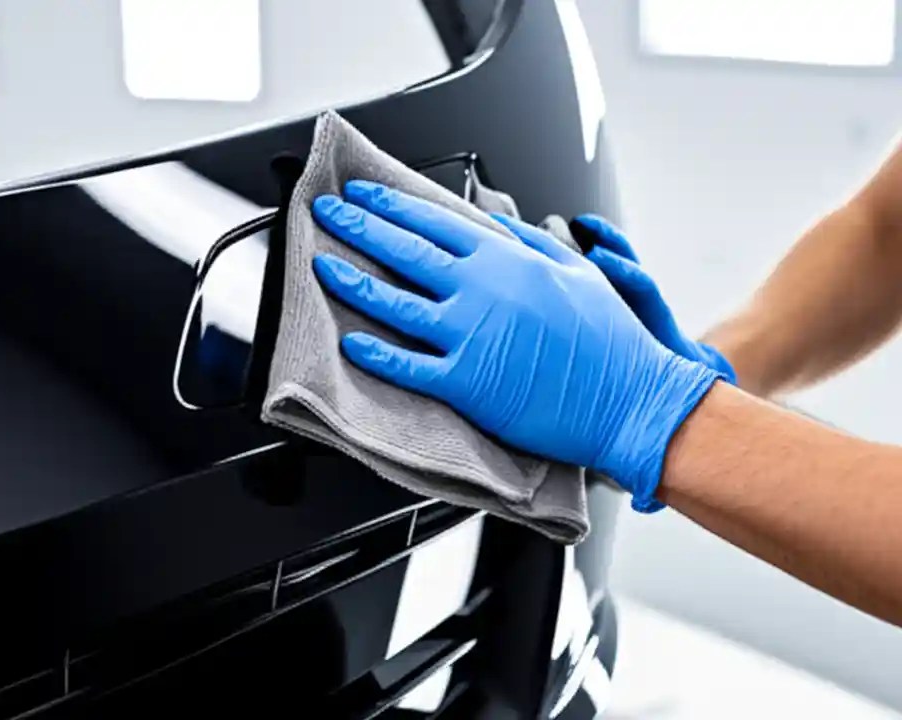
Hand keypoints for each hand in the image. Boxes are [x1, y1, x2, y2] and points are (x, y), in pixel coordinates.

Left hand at [311, 181, 721, 511]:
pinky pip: (407, 366)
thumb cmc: (610, 341)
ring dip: (352, 282)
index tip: (361, 193)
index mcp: (507, 259)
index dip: (389, 205)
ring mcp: (471, 335)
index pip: (432, 221)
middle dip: (357, 227)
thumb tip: (493, 220)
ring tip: (321, 265)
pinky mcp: (467, 382)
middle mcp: (483, 290)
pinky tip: (350, 341)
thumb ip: (529, 242)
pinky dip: (375, 353)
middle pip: (403, 251)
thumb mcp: (577, 272)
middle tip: (326, 212)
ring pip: (394, 303)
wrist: (631, 399)